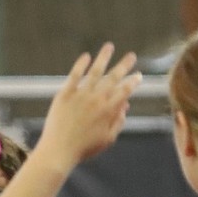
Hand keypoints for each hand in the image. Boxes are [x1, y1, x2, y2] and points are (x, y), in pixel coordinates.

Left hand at [37, 43, 140, 167]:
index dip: (133, 83)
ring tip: (109, 46)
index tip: (138, 75)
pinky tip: (86, 56)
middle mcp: (96, 99)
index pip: (124, 92)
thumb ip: (118, 122)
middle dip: (124, 66)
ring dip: (103, 58)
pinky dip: (80, 65)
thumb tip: (124, 107)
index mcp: (108, 111)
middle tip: (131, 55)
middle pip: (113, 78)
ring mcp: (80, 95)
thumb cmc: (84, 148)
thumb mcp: (107, 139)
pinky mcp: (65, 94)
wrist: (59, 150)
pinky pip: (74, 75)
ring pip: (95, 72)